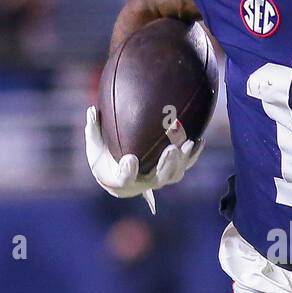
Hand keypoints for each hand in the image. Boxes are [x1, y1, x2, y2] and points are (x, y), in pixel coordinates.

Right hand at [84, 106, 203, 212]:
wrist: (117, 178)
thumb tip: (91, 109)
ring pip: (175, 173)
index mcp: (122, 180)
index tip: (130, 159)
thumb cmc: (104, 160)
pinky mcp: (170, 171)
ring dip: (183, 159)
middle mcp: (145, 182)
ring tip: (189, 142)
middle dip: (166, 164)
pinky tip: (200, 139)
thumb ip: (93, 130)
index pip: (125, 179)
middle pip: (160, 178)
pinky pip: (184, 165)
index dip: (128, 171)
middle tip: (171, 149)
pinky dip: (193, 154)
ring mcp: (160, 178)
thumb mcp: (94, 146)